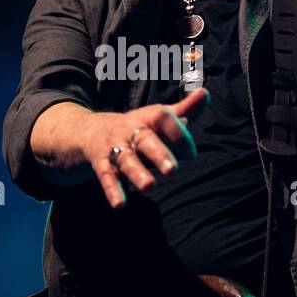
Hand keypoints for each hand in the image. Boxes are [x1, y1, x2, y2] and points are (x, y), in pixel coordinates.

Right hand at [82, 88, 209, 207]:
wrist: (92, 132)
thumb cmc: (137, 128)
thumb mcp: (158, 117)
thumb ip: (185, 109)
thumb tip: (205, 92)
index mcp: (147, 118)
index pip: (164, 119)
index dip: (179, 135)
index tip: (191, 155)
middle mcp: (130, 131)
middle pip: (144, 139)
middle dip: (158, 153)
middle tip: (172, 169)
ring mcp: (115, 148)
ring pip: (126, 160)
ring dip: (137, 172)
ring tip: (149, 186)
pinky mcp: (102, 165)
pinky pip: (107, 178)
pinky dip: (113, 191)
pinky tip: (120, 204)